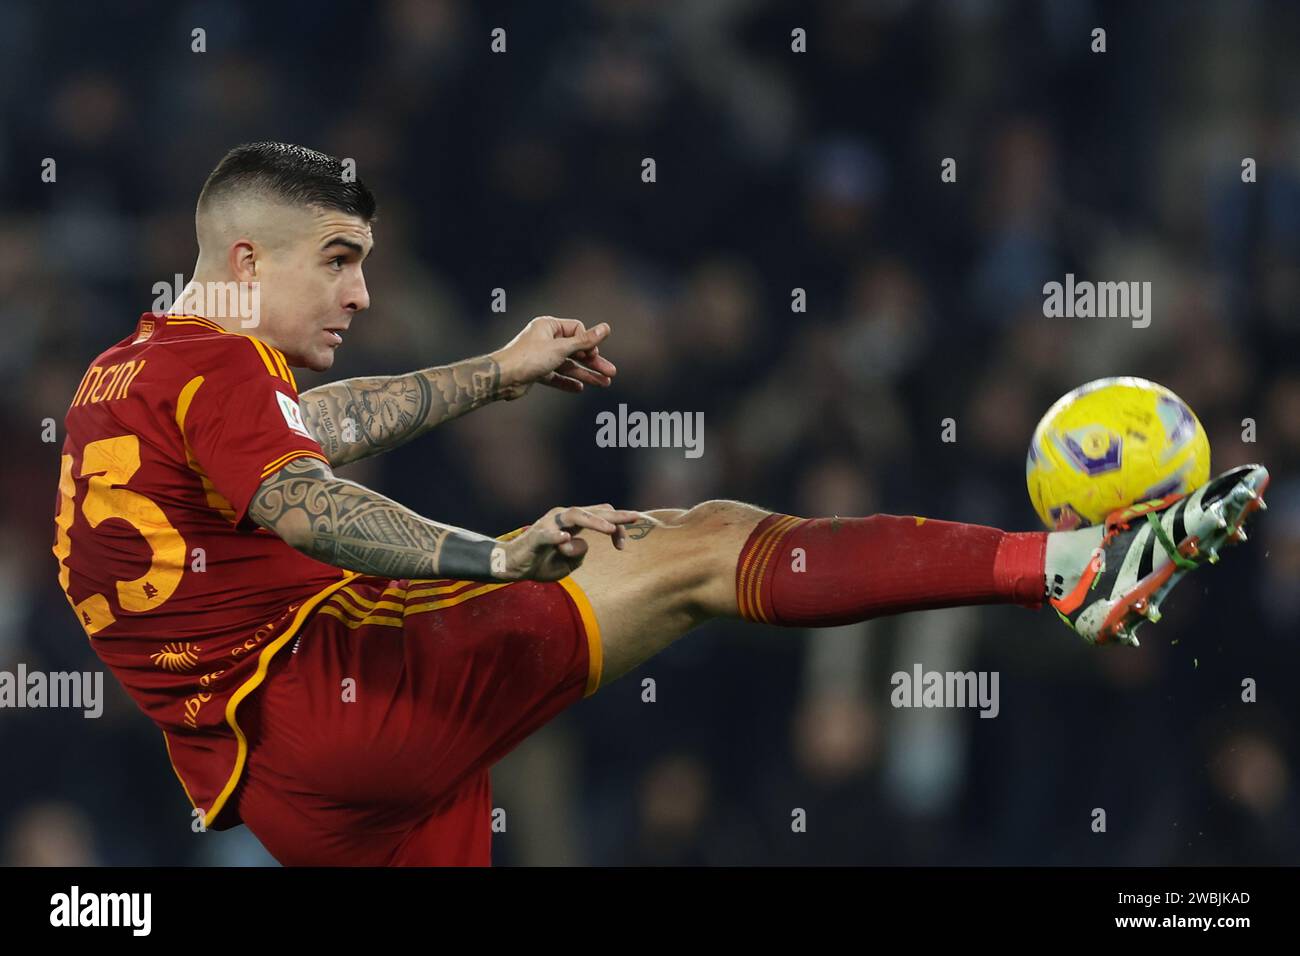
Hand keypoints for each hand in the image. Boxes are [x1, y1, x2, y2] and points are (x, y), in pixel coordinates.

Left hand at [489, 316, 617, 400]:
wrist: (502, 378)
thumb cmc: (529, 358)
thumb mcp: (561, 348)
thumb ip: (586, 340)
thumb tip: (606, 328)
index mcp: (548, 326)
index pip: (577, 330)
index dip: (587, 342)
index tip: (591, 355)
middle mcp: (545, 339)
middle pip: (575, 349)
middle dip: (593, 362)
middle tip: (611, 373)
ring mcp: (540, 356)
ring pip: (568, 364)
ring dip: (585, 374)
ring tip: (604, 384)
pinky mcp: (536, 371)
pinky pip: (556, 376)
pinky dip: (567, 382)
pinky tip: (580, 388)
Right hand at [492, 504, 641, 580]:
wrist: (513, 566)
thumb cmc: (542, 562)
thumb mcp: (568, 564)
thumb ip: (579, 554)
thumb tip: (581, 544)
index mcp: (573, 522)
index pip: (602, 516)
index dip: (617, 528)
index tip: (623, 546)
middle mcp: (562, 517)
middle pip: (594, 511)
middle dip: (616, 516)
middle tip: (636, 518)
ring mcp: (549, 524)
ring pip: (575, 515)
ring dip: (594, 522)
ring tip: (609, 530)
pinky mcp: (536, 536)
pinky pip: (547, 535)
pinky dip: (556, 536)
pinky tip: (564, 539)